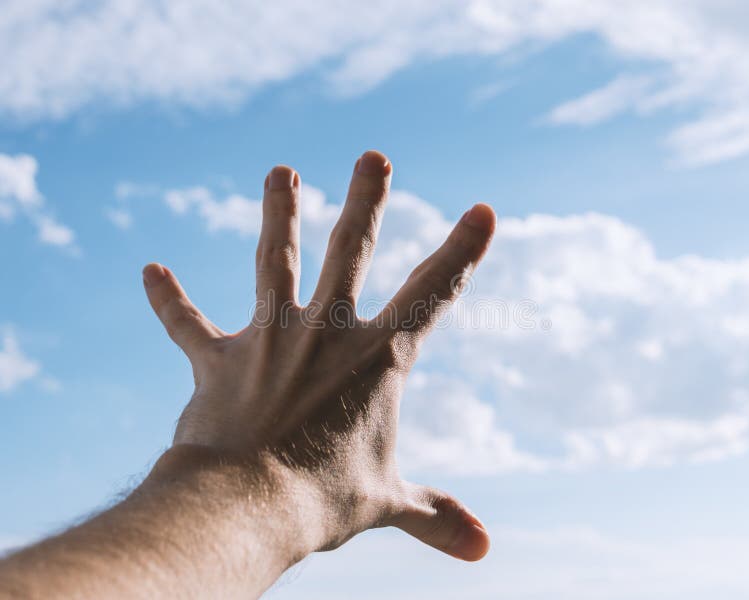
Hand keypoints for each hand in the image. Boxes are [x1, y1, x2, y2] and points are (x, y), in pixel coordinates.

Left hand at [142, 150, 494, 561]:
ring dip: (279, 213)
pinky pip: (189, 325)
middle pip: (352, 250)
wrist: (243, 507)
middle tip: (374, 157)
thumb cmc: (322, 502)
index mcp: (377, 359)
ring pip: (277, 260)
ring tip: (280, 170)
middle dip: (367, 200)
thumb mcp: (388, 504)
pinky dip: (170, 301)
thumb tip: (484, 551)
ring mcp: (270, 338)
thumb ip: (435, 518)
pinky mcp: (219, 358)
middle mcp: (326, 333)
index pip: (433, 294)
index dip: (462, 253)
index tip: (483, 211)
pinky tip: (150, 272)